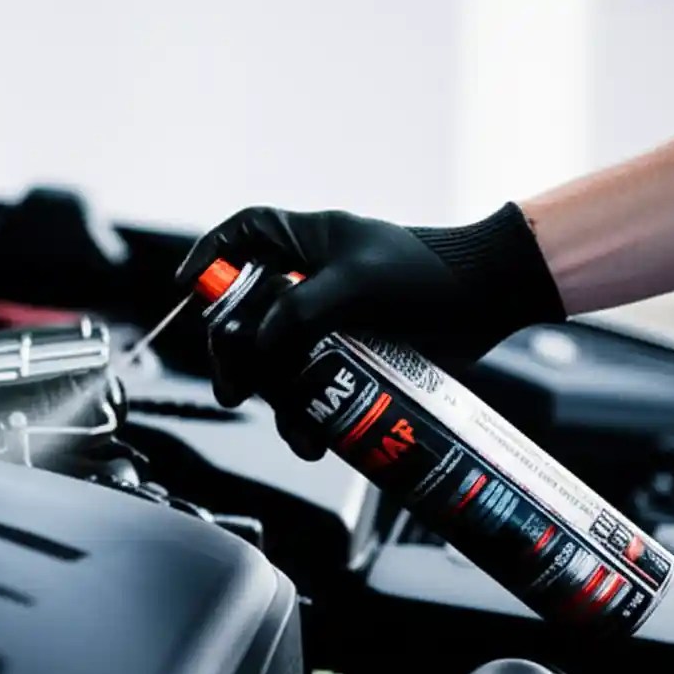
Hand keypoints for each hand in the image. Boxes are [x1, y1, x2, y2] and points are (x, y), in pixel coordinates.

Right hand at [176, 204, 563, 459]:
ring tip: (296, 432)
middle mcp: (308, 278)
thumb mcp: (357, 281)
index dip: (209, 256)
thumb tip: (258, 345)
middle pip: (246, 313)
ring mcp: (327, 320)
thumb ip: (300, 308)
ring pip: (276, 360)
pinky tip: (318, 438)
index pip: (241, 235)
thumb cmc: (427, 272)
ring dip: (277, 400)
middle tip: (233, 388)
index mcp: (306, 241)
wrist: (487, 301)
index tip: (186, 288)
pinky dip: (309, 414)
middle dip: (234, 354)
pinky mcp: (349, 355)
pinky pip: (312, 386)